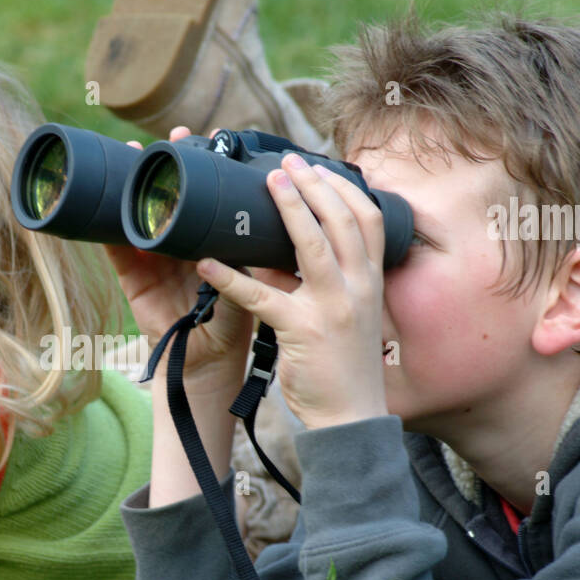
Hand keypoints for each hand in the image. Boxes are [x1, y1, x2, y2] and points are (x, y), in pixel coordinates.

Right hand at [104, 126, 254, 388]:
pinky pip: (116, 252)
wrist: (211, 359)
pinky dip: (108, 231)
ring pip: (138, 216)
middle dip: (162, 167)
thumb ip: (246, 247)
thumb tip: (269, 208)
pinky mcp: (132, 280)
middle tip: (164, 139)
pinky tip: (105, 210)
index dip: (195, 165)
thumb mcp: (246, 275)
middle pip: (164, 197)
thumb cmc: (233, 318)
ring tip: (131, 160)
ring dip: (131, 189)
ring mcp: (151, 258)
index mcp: (206, 238)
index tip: (197, 137)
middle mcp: (177, 243)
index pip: (198, 194)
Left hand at [196, 155, 389, 429]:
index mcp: (371, 281)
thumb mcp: (347, 314)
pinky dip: (231, 278)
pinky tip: (208, 263)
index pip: (367, 220)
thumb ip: (325, 281)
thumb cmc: (344, 365)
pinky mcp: (301, 331)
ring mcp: (333, 308)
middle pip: (342, 221)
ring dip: (289, 209)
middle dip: (314, 185)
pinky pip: (261, 297)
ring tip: (265, 182)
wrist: (350, 416)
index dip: (343, 188)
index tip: (318, 166)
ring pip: (312, 246)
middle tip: (285, 162)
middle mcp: (358, 289)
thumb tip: (285, 249)